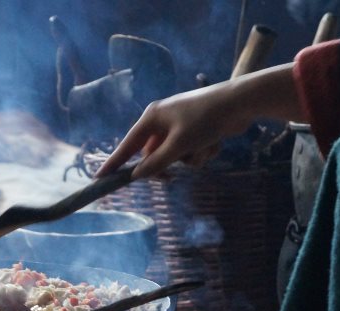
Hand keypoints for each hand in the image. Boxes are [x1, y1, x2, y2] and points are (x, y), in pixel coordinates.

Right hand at [95, 82, 247, 179]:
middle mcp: (162, 120)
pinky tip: (215, 143)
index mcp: (152, 118)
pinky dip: (202, 153)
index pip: (127, 145)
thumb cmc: (205, 120)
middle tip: (173, 174)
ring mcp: (180, 125)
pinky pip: (191, 152)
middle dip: (167, 164)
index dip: (114, 163)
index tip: (100, 177)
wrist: (239, 104)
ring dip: (191, 159)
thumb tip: (137, 176)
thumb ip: (157, 163)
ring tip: (205, 147)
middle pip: (153, 155)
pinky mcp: (196, 131)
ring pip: (176, 157)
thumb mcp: (179, 145)